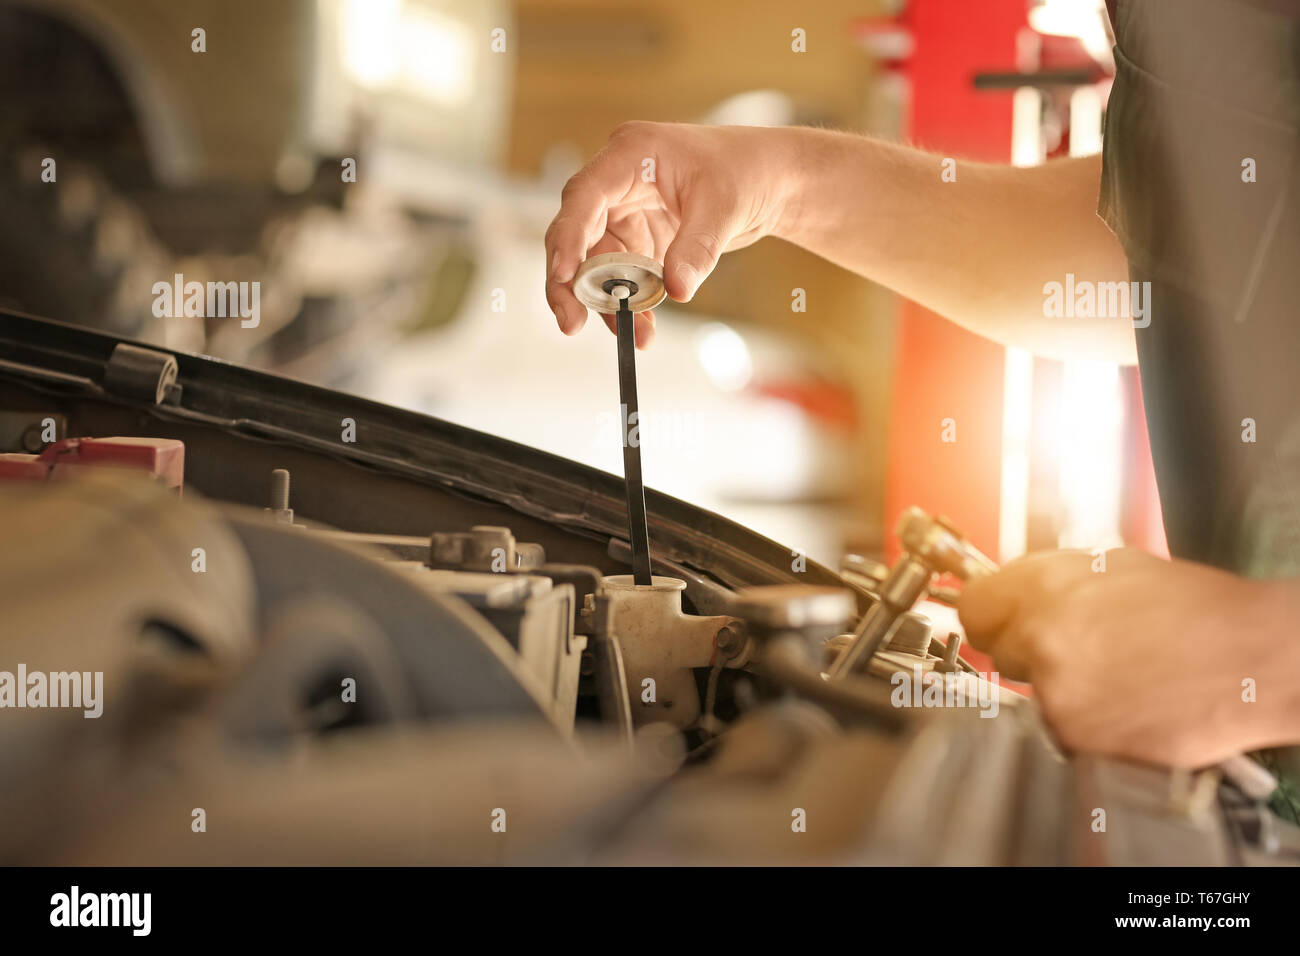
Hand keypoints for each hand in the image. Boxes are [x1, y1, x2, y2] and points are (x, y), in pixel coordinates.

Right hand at [544, 122, 801, 347]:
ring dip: (606, 301)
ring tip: (632, 335)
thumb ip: (697, 248)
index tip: (563, 276)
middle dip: (569, 281)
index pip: (583, 197)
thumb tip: (676, 289)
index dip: (568, 237)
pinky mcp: (636, 239)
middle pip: (574, 233)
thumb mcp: (725, 207)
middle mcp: (616, 183)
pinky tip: (643, 329)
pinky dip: (629, 304)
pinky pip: (620, 277)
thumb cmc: (745, 171)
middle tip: (571, 323)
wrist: (768, 181)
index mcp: (630, 155)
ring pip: (594, 263)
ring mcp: (624, 213)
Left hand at [958, 548, 1299, 767]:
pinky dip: (1089, 723)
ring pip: (1033, 694)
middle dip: (1030, 653)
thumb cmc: (1198, 612)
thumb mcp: (1115, 569)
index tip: (1002, 625)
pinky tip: (1127, 704)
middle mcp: (1039, 635)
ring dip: (1063, 690)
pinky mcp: (1074, 734)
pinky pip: (1062, 728)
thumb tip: (1018, 596)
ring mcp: (1054, 689)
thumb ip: (1055, 583)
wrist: (1252, 659)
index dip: (991, 617)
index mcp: (1044, 586)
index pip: (973, 607)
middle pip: (999, 652)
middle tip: (1079, 652)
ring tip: (1118, 677)